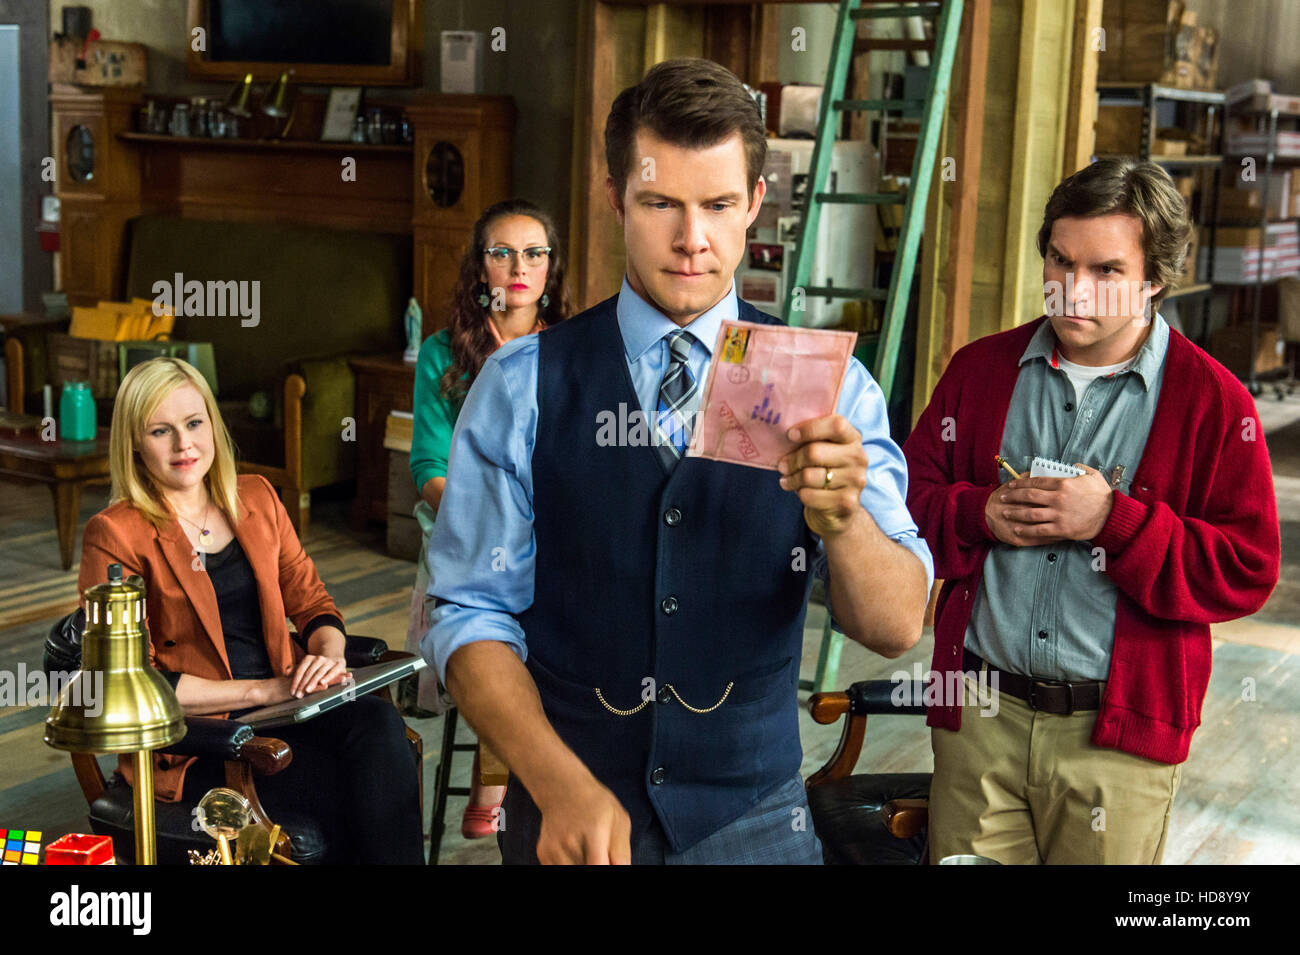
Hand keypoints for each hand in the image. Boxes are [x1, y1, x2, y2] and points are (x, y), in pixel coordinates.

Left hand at [288, 654, 350, 698]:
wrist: (334, 660)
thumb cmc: (316, 668)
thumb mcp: (305, 668)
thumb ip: (295, 670)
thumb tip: (286, 672)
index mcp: (308, 658)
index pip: (300, 670)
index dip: (295, 682)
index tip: (292, 692)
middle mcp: (319, 658)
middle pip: (309, 673)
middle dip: (303, 685)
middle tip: (298, 694)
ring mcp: (329, 661)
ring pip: (320, 673)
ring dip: (313, 682)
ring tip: (308, 690)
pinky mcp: (339, 664)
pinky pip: (333, 672)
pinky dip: (329, 677)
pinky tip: (323, 683)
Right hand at [534, 774, 631, 864]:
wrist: (562, 788)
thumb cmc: (596, 804)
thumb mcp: (619, 820)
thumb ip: (622, 851)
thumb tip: (621, 870)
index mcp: (594, 832)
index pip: (598, 866)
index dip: (604, 869)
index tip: (607, 861)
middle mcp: (570, 842)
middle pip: (585, 871)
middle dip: (596, 864)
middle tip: (599, 854)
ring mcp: (554, 848)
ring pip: (573, 871)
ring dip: (582, 866)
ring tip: (587, 851)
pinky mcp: (544, 853)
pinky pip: (560, 869)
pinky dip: (570, 864)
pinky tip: (574, 850)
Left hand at [777, 414, 867, 538]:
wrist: (838, 509)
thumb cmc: (824, 473)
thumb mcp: (823, 451)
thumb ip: (812, 439)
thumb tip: (787, 434)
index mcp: (853, 439)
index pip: (836, 425)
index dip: (810, 429)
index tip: (790, 435)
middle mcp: (859, 458)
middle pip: (815, 452)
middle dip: (792, 459)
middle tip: (782, 465)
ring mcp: (856, 481)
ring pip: (809, 475)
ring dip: (792, 478)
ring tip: (787, 479)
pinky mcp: (847, 502)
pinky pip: (809, 495)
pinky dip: (799, 493)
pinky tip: (798, 491)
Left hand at [996, 464, 1113, 542]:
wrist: (1112, 517)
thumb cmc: (1103, 496)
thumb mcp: (1094, 476)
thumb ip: (1081, 468)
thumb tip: (1072, 465)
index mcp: (1064, 484)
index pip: (1036, 481)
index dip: (1021, 483)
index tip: (1011, 484)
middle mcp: (1058, 499)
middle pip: (1029, 496)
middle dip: (1012, 496)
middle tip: (1002, 497)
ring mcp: (1058, 515)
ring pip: (1030, 513)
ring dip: (1015, 513)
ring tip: (1005, 512)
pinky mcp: (1061, 529)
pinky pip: (1039, 530)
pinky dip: (1026, 530)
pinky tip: (1017, 530)